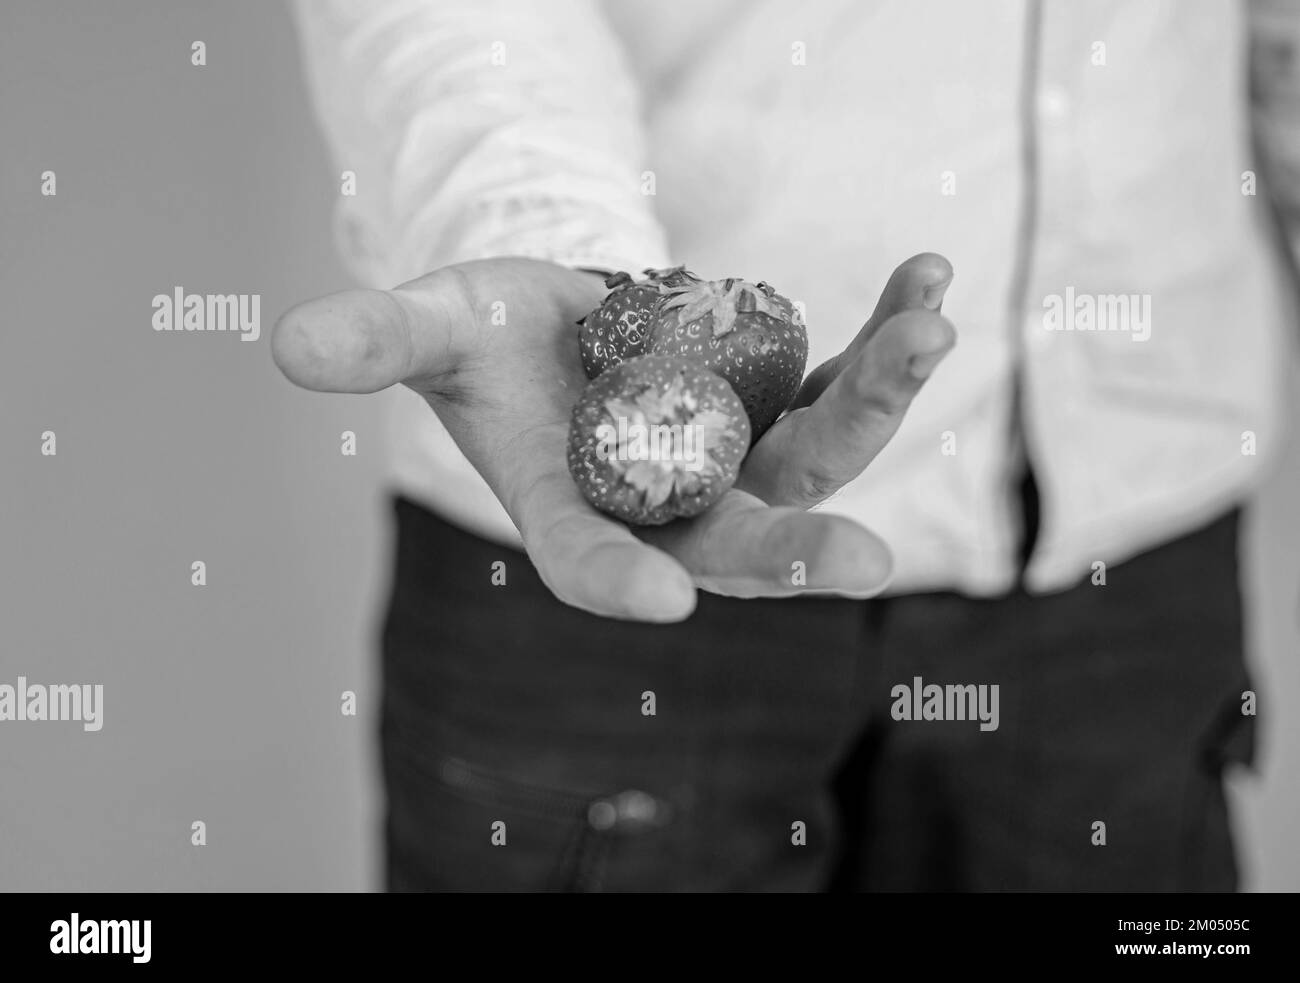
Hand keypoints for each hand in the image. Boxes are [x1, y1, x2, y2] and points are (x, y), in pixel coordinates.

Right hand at [271, 254, 953, 621]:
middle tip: (863, 562)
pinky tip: (925, 283)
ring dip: (878, 402)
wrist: (563, 325)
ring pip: (818, 458)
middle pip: (739, 543)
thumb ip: (379, 341)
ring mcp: (737, 459)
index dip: (616, 583)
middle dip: (798, 551)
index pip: (593, 563)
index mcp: (577, 509)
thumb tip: (285, 342)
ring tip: (925, 329)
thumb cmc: (489, 341)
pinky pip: (842, 381)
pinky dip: (884, 340)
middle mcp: (670, 504)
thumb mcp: (433, 327)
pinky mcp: (781, 404)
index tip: (656, 599)